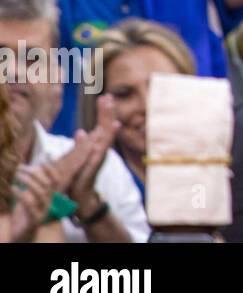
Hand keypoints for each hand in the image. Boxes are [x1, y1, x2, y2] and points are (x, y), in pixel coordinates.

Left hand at [10, 164, 57, 242]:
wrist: (22, 238)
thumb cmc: (24, 217)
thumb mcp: (28, 199)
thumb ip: (30, 186)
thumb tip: (27, 169)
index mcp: (48, 197)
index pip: (55, 180)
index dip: (51, 169)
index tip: (44, 158)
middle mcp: (48, 203)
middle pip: (47, 183)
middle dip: (34, 173)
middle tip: (19, 167)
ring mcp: (42, 211)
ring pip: (40, 192)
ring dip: (28, 181)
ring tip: (15, 175)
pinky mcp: (34, 220)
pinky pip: (30, 205)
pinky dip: (21, 194)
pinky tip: (13, 189)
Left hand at [66, 95, 119, 211]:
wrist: (80, 197)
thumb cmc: (79, 178)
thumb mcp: (78, 159)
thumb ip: (81, 145)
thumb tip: (80, 131)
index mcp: (95, 146)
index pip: (101, 126)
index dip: (103, 112)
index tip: (104, 96)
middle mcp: (100, 148)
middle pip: (105, 126)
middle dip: (106, 111)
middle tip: (108, 95)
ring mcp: (99, 155)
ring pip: (106, 133)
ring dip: (108, 118)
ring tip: (110, 105)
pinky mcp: (96, 161)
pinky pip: (104, 146)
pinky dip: (110, 135)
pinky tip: (115, 125)